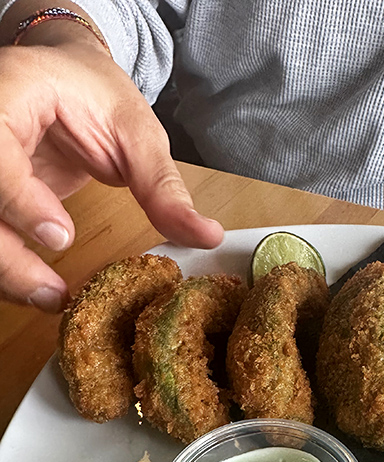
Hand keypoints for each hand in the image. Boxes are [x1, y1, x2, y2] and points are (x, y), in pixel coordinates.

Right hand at [0, 33, 222, 311]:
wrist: (67, 81)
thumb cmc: (95, 94)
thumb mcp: (137, 132)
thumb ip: (163, 186)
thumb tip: (205, 236)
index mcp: (12, 91)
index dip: (17, 197)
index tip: (57, 235)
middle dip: (8, 256)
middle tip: (53, 293)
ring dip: (7, 272)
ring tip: (51, 299)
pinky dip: (9, 268)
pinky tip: (39, 288)